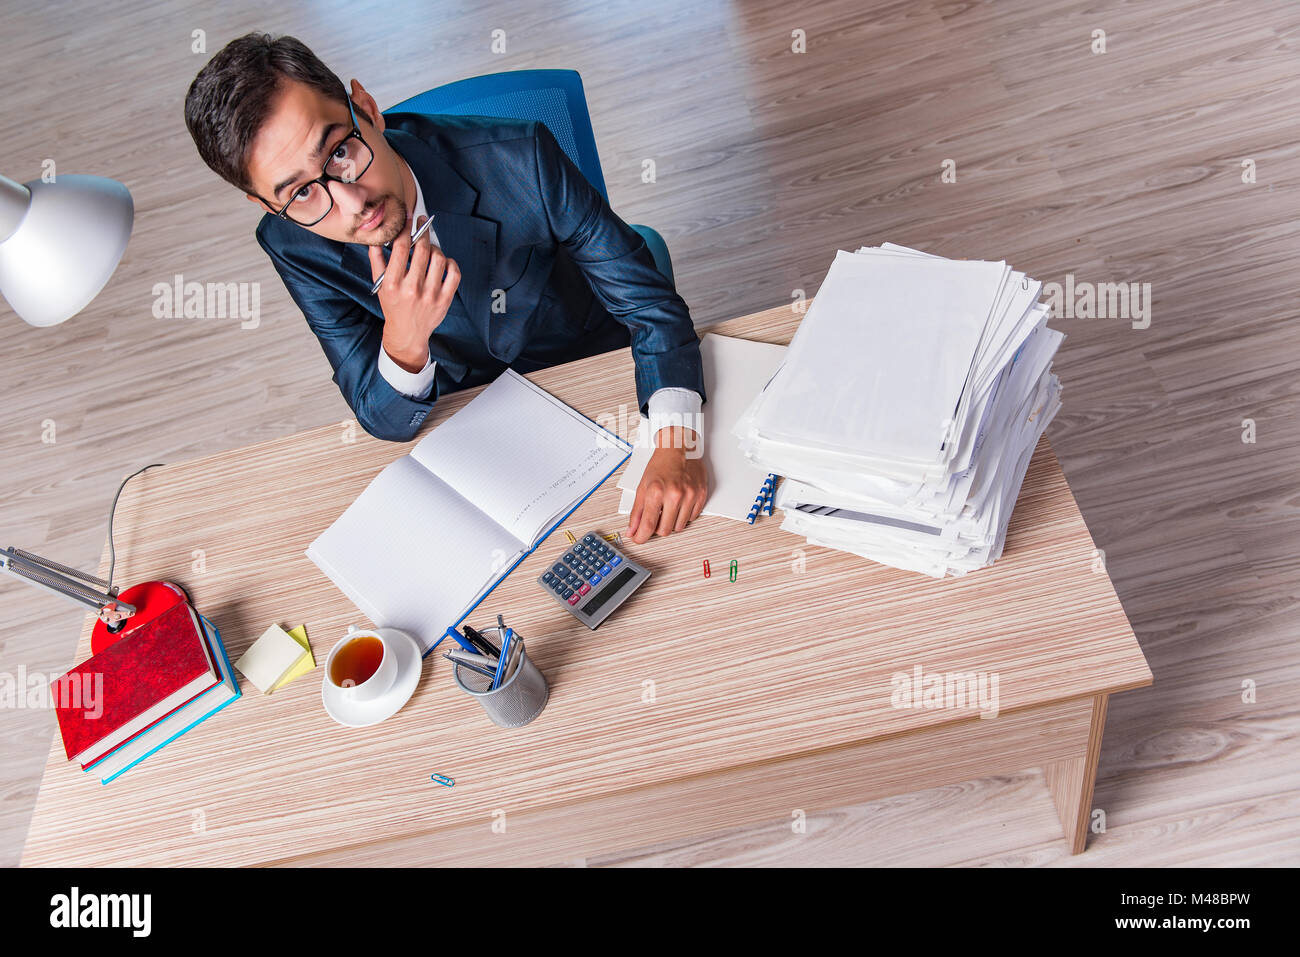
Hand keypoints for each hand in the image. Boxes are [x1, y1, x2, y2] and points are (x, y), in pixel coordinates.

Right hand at [370, 215, 459, 371]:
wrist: (407, 333)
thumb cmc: (393, 307)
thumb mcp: (380, 285)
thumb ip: (377, 261)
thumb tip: (376, 239)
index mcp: (393, 283)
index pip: (400, 248)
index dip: (406, 229)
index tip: (409, 220)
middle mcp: (412, 289)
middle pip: (422, 250)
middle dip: (422, 233)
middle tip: (422, 225)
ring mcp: (430, 295)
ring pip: (439, 259)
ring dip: (435, 249)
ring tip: (430, 249)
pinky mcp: (444, 300)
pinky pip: (454, 274)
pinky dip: (451, 263)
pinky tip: (444, 262)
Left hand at [627, 427, 706, 543]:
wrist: (679, 449)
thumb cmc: (661, 465)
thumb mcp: (643, 487)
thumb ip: (637, 511)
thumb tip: (632, 529)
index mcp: (657, 492)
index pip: (648, 525)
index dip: (641, 536)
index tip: (639, 539)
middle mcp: (675, 495)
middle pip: (665, 530)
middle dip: (657, 529)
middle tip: (656, 519)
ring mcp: (690, 495)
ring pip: (679, 527)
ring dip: (671, 522)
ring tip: (668, 508)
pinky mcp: (701, 496)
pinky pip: (692, 518)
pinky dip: (684, 515)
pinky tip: (679, 504)